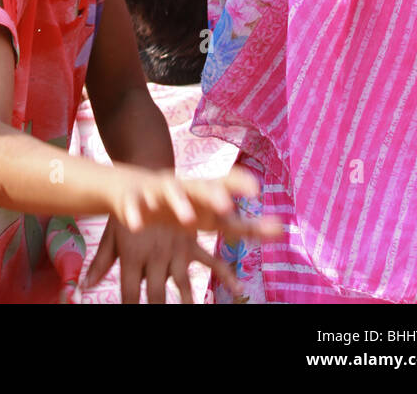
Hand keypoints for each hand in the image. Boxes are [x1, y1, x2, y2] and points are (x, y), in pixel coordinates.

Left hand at [84, 217, 235, 303]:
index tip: (132, 312)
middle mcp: (154, 254)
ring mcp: (175, 248)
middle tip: (157, 313)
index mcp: (131, 254)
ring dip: (186, 302)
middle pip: (154, 294)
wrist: (146, 174)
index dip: (130, 307)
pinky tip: (237, 292)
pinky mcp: (192, 241)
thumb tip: (83, 287)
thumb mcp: (110, 233)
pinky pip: (211, 261)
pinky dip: (226, 276)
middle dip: (155, 308)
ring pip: (182, 283)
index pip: (129, 293)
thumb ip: (100, 263)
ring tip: (189, 312)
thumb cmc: (125, 208)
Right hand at [109, 164, 281, 244]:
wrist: (133, 187)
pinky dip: (135, 214)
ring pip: (170, 194)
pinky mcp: (134, 200)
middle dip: (213, 195)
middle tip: (226, 204)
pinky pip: (134, 207)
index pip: (225, 186)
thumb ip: (246, 227)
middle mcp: (183, 189)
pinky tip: (137, 224)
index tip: (257, 189)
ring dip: (179, 204)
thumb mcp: (213, 219)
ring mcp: (158, 192)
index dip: (239, 185)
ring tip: (188, 219)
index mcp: (203, 194)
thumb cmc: (183, 207)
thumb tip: (283, 231)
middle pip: (200, 188)